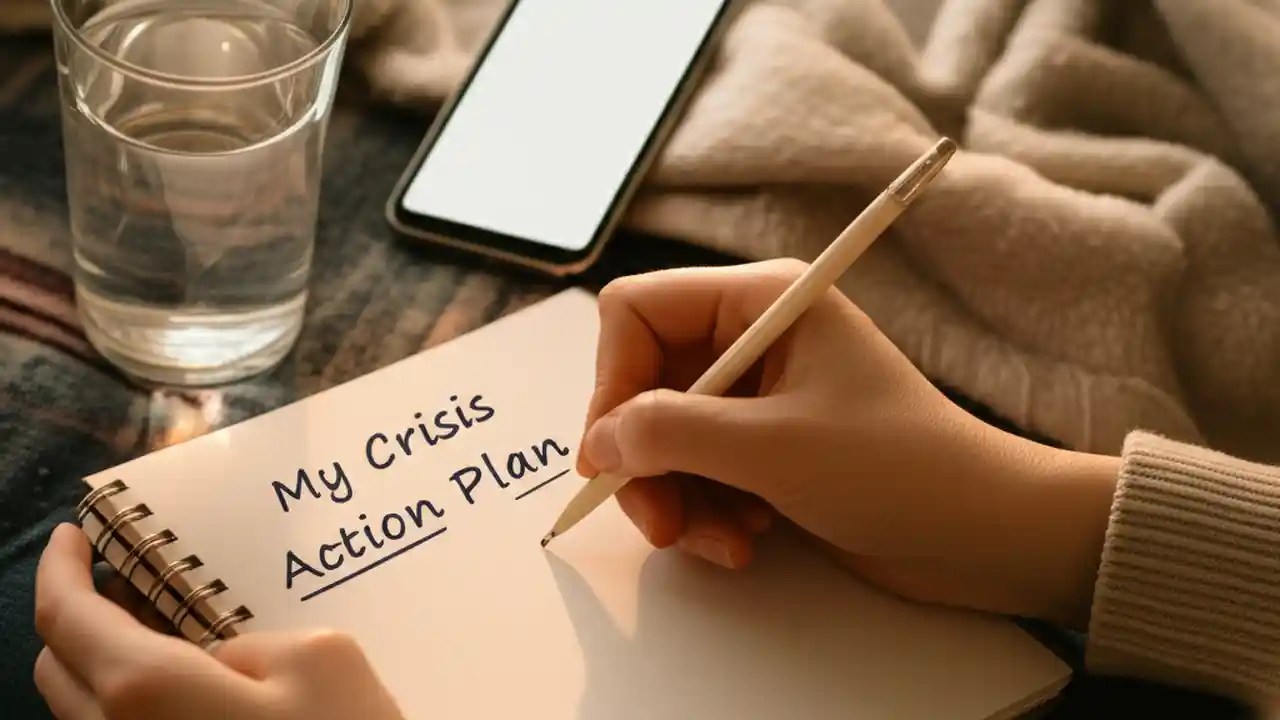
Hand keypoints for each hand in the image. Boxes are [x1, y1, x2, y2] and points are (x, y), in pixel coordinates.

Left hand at [33, 524, 404, 719]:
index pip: (67, 618)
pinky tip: (190, 684)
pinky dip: (132, 699)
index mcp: (147, 688)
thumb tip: (222, 660)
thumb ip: (252, 642)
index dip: (60, 568)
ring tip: (164, 629)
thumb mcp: (318, 658)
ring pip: (84, 711)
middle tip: (129, 580)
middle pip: (57, 669)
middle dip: (78, 615)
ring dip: (105, 661)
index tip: (76, 534)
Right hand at [577, 260, 1118, 626]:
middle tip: (661, 523)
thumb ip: (670, 434)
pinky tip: (747, 539)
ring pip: (664, 438)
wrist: (981, 533)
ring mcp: (758, 395)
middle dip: (647, 460)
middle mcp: (751, 338)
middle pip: (643, 384)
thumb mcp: (772, 448)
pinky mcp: (766, 446)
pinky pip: (698, 472)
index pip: (637, 313)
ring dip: (678, 499)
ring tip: (722, 540)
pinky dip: (707, 512)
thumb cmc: (899, 469)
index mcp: (759, 301)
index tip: (612, 455)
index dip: (613, 382)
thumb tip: (598, 440)